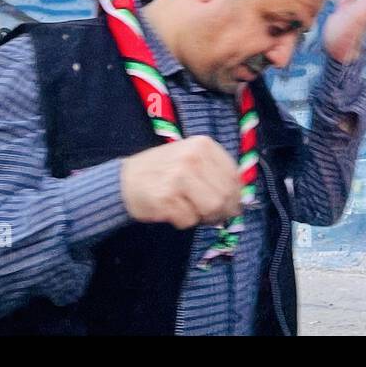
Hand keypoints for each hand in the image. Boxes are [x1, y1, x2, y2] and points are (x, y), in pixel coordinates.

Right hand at [120, 137, 242, 229]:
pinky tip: (172, 211)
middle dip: (222, 211)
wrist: (124, 180)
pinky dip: (184, 221)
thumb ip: (215, 172)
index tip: (231, 204)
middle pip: (225, 195)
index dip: (236, 195)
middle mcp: (193, 158)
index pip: (235, 176)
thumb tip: (241, 197)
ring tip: (192, 212)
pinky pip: (189, 220)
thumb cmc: (162, 171)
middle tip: (212, 216)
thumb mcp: (191, 158)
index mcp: (203, 145)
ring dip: (205, 218)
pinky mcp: (166, 198)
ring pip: (212, 208)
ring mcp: (179, 177)